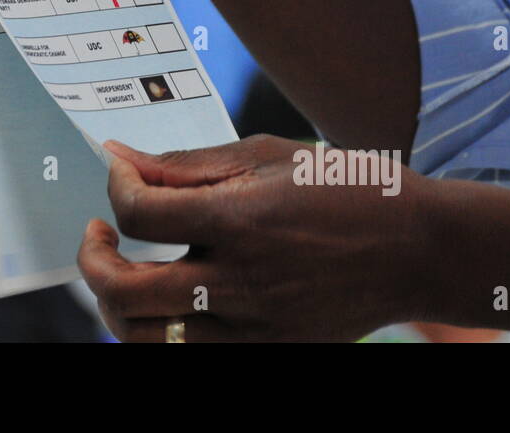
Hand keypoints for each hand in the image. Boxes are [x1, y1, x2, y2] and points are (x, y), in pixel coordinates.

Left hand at [77, 136, 432, 340]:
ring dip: (115, 304)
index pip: (139, 214)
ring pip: (147, 337)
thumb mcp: (267, 156)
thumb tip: (122, 159)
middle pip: (125, 289)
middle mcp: (241, 281)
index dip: (115, 187)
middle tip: (98, 234)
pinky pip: (190, 353)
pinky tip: (168, 300)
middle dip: (92, 258)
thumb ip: (188, 163)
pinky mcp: (268, 352)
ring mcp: (254, 327)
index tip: (120, 174)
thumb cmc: (343, 188)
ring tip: (123, 272)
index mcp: (240, 221)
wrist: (417, 249)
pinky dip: (162, 331)